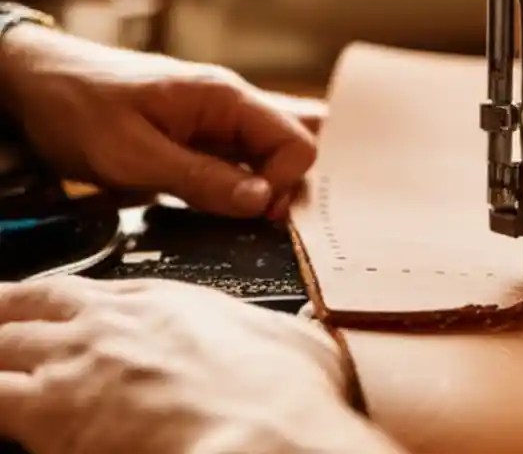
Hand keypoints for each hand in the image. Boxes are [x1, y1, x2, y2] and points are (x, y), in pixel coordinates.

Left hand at [0, 26, 316, 217]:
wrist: (32, 81)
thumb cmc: (76, 107)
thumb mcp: (133, 154)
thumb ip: (201, 179)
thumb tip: (262, 202)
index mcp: (226, 97)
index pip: (297, 143)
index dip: (283, 184)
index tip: (252, 213)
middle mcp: (232, 105)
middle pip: (293, 148)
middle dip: (285, 187)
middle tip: (254, 220)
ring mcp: (217, 121)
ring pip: (270, 156)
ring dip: (264, 189)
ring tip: (240, 216)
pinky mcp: (199, 137)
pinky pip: (240, 162)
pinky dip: (241, 186)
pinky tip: (225, 205)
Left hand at [0, 277, 399, 453]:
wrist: (269, 430)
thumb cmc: (286, 394)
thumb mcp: (290, 340)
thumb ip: (265, 335)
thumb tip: (296, 339)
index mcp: (156, 301)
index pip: (63, 290)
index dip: (28, 301)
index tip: (16, 310)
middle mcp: (104, 325)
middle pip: (13, 314)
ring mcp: (71, 368)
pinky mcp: (50, 417)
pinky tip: (4, 421)